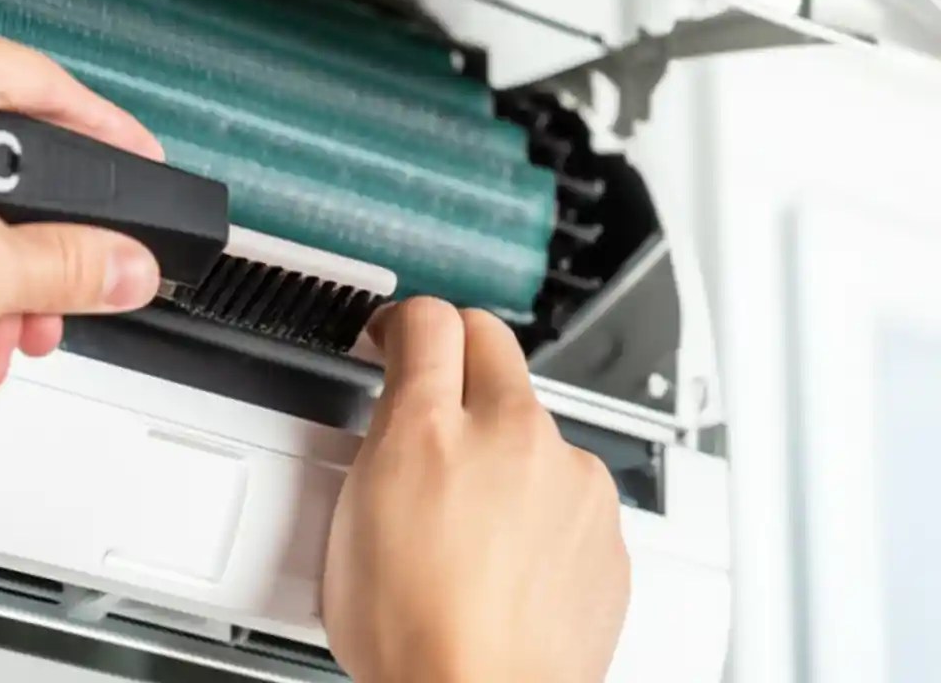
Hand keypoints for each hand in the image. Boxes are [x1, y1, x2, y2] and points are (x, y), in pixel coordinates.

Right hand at [323, 299, 629, 682]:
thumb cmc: (412, 636)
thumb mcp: (352, 521)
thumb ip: (383, 445)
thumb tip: (396, 416)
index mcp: (430, 430)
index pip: (428, 321)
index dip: (405, 322)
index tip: (400, 337)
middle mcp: (511, 435)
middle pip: (492, 344)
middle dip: (459, 351)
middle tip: (436, 382)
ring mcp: (568, 477)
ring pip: (535, 421)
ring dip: (504, 440)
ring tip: (471, 510)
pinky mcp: (605, 523)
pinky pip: (570, 485)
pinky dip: (542, 500)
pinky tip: (509, 551)